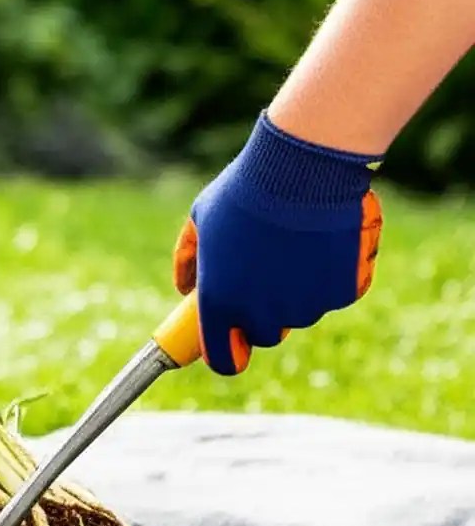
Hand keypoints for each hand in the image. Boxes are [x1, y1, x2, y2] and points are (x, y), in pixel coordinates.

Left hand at [173, 114, 383, 374]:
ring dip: (296, 291)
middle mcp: (262, 314)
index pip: (222, 358)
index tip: (231, 342)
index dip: (226, 351)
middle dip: (263, 314)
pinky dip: (329, 274)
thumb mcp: (201, 219)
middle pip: (265, 335)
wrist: (301, 168)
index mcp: (220, 302)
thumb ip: (189, 259)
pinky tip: (322, 239)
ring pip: (301, 312)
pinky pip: (332, 292)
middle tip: (264, 275)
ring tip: (292, 243)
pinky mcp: (343, 293)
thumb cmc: (244, 190)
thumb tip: (184, 288)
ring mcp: (305, 306)